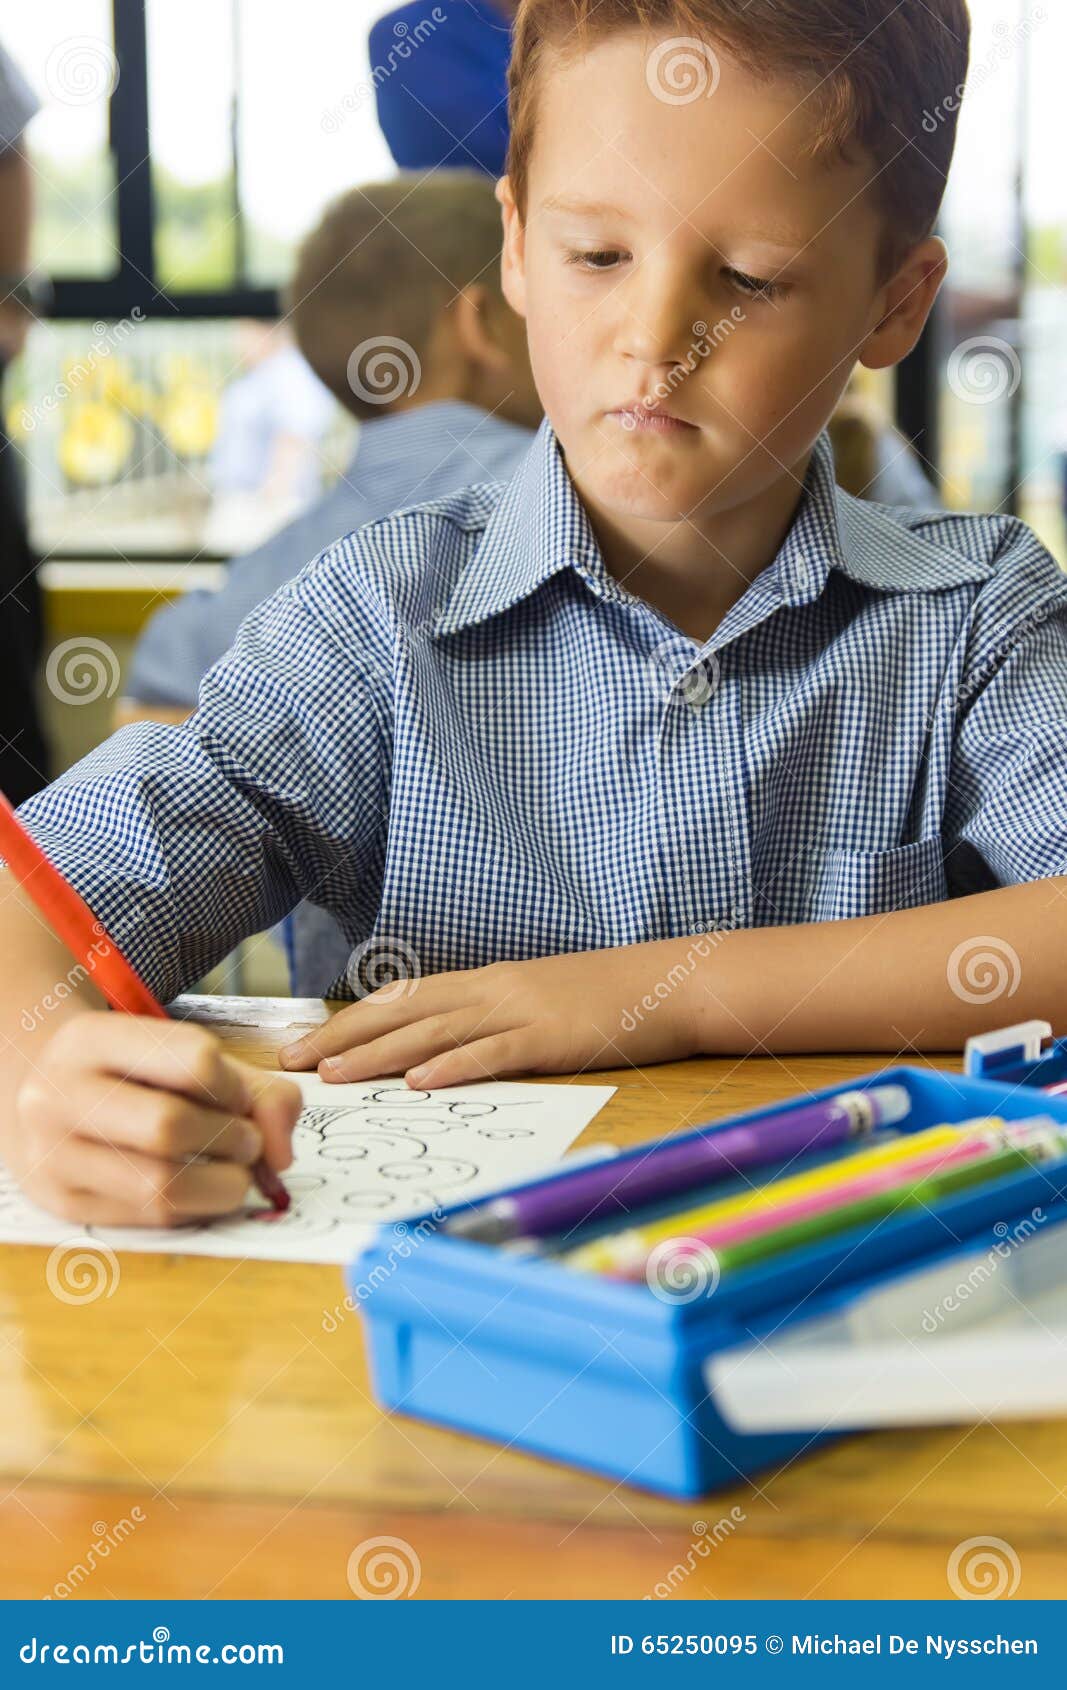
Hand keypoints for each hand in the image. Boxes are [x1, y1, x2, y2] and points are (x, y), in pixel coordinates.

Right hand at [6, 1013, 301, 1226]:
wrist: (41, 1098)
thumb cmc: (129, 1076)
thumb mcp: (181, 1057)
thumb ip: (253, 1090)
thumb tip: (280, 1153)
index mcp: (89, 1040)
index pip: (192, 1059)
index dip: (234, 1086)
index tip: (238, 1098)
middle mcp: (58, 1095)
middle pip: (171, 1126)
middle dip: (232, 1140)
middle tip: (248, 1143)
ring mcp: (53, 1154)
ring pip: (160, 1185)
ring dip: (223, 1184)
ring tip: (233, 1170)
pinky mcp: (64, 1204)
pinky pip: (150, 1219)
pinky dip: (196, 1208)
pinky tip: (201, 1189)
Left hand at [278, 940, 704, 1087]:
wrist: (666, 982)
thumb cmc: (601, 999)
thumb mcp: (534, 1001)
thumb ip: (487, 1021)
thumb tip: (441, 1052)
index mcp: (483, 983)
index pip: (400, 1000)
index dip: (348, 1021)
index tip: (305, 1043)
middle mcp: (490, 990)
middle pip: (402, 1014)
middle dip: (342, 1038)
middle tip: (291, 1063)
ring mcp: (519, 1010)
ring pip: (435, 1034)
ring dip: (380, 1056)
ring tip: (334, 1075)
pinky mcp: (549, 1037)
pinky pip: (494, 1054)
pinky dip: (454, 1068)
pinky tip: (420, 1085)